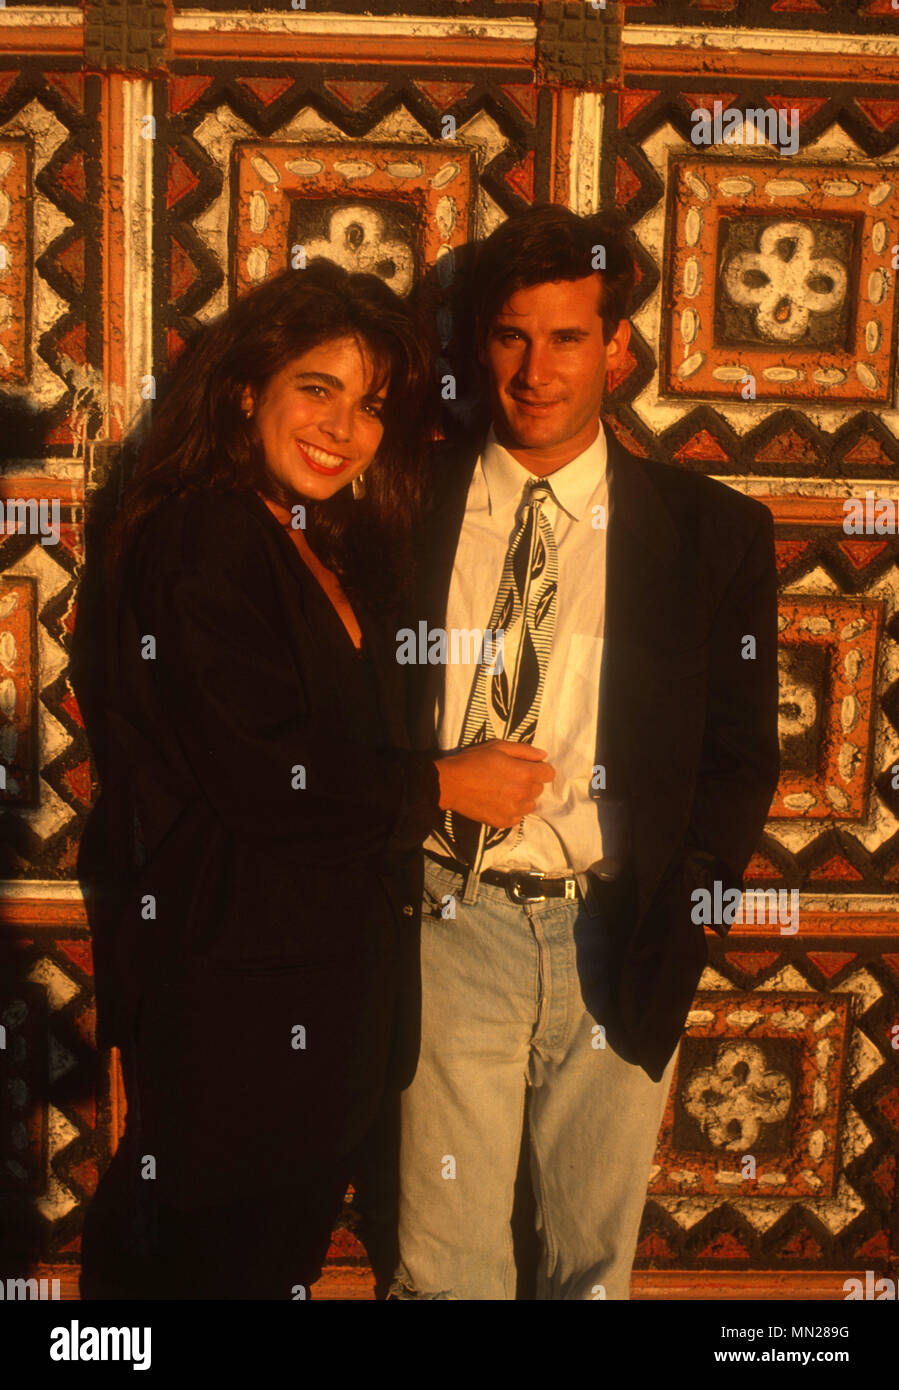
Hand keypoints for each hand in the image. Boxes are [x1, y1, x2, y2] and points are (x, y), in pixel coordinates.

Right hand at [434, 740, 555, 828]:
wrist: (450, 784)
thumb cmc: (473, 761)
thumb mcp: (498, 747)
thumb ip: (524, 750)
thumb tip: (543, 755)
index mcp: (525, 774)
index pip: (549, 774)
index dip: (540, 768)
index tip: (529, 767)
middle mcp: (523, 794)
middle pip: (539, 789)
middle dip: (530, 782)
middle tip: (511, 777)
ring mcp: (514, 811)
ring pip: (530, 804)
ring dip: (522, 798)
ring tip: (504, 791)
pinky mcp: (504, 822)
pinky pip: (517, 817)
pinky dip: (512, 810)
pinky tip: (498, 802)